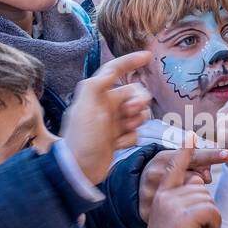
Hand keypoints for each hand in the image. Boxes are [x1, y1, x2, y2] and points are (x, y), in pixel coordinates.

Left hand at [60, 51, 152, 183]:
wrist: (79, 169)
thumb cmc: (82, 137)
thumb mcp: (85, 106)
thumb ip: (97, 84)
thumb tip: (110, 70)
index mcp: (97, 94)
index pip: (115, 70)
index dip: (131, 61)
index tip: (149, 57)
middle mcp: (106, 106)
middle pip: (134, 93)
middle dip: (138, 102)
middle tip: (130, 112)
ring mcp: (113, 123)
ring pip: (138, 114)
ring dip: (135, 121)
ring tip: (122, 131)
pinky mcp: (118, 138)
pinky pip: (135, 132)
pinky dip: (129, 138)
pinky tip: (117, 145)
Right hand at [144, 144, 222, 227]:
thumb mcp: (168, 218)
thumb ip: (179, 200)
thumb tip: (200, 183)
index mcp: (159, 195)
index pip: (173, 167)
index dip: (184, 153)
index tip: (190, 136)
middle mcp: (164, 196)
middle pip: (199, 185)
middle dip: (206, 204)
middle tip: (200, 225)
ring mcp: (173, 204)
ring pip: (207, 197)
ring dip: (211, 217)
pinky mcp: (185, 215)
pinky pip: (212, 210)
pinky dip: (215, 224)